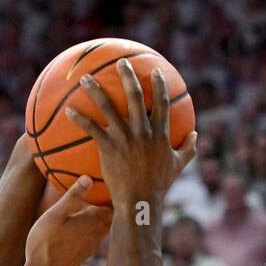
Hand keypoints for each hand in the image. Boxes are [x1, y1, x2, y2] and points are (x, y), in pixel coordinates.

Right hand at [22, 174, 111, 265]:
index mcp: (92, 221)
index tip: (113, 185)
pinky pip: (94, 237)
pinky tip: (81, 226)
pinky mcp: (84, 254)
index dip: (115, 196)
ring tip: (93, 206)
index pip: (114, 206)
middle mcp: (96, 234)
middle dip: (111, 206)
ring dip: (101, 218)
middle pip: (111, 217)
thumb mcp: (55, 215)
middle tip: (106, 192)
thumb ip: (72, 197)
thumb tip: (89, 178)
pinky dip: (93, 228)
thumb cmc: (45, 242)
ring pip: (103, 228)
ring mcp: (91, 246)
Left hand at [65, 58, 196, 209]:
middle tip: (121, 63)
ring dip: (96, 91)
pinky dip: (80, 119)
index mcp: (160, 134)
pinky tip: (69, 110)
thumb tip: (197, 135)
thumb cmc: (158, 186)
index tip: (155, 71)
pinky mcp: (109, 148)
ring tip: (85, 78)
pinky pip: (92, 129)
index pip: (162, 103)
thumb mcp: (178, 166)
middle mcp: (143, 132)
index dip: (159, 85)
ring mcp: (125, 139)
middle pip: (136, 97)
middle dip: (128, 77)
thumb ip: (188, 149)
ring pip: (109, 108)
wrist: (140, 202)